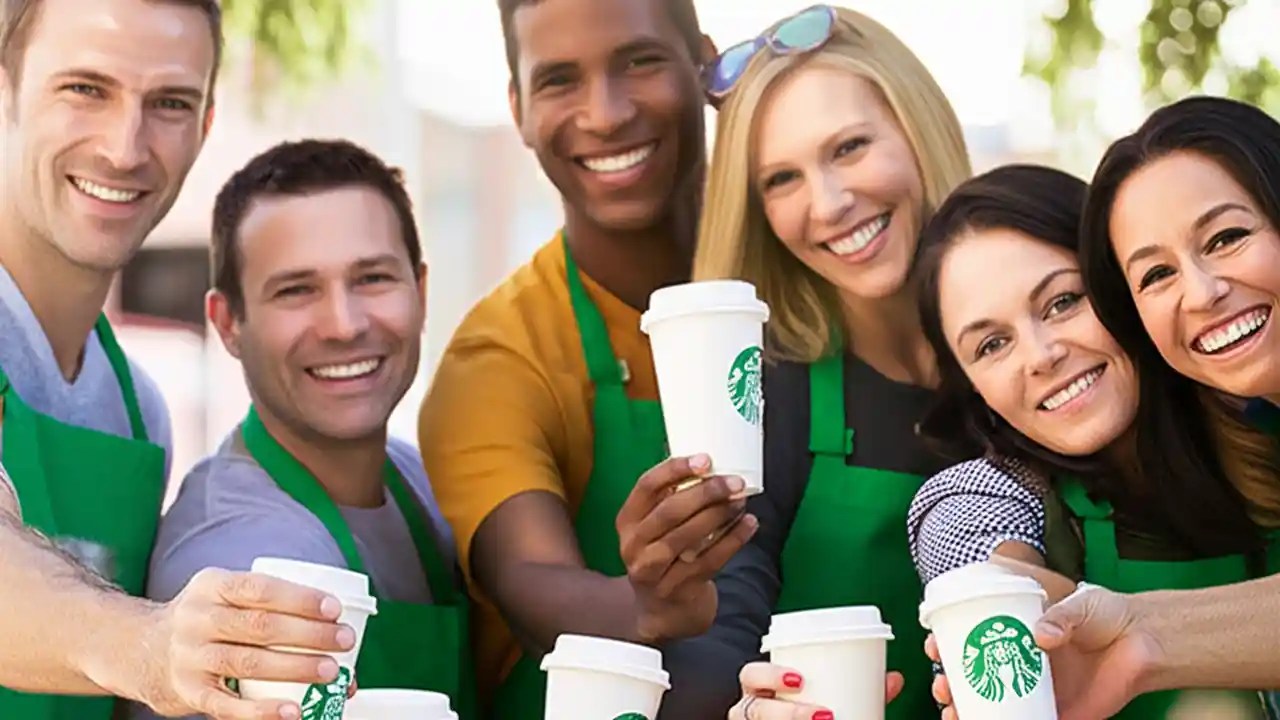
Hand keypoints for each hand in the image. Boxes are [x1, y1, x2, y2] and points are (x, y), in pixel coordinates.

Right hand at [135, 568, 354, 719]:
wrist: (143, 650)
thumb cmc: (209, 621)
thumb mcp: (226, 598)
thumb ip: (270, 608)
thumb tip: (338, 633)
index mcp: (213, 586)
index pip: (260, 588)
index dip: (299, 598)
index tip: (334, 608)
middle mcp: (196, 618)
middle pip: (260, 626)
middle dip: (309, 634)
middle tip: (344, 641)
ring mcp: (189, 657)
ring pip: (247, 663)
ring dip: (294, 668)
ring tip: (331, 672)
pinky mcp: (187, 692)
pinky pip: (226, 705)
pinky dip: (261, 711)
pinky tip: (292, 711)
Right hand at [617, 454, 756, 642]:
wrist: (660, 611)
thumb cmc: (663, 555)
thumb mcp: (654, 528)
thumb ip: (671, 499)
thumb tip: (706, 462)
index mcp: (627, 521)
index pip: (646, 487)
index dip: (674, 470)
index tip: (705, 459)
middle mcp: (634, 546)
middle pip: (670, 512)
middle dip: (706, 493)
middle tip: (733, 482)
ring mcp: (654, 571)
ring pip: (689, 537)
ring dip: (720, 515)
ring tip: (741, 501)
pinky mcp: (678, 589)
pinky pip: (710, 560)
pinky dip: (733, 540)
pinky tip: (749, 525)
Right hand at [729, 662, 903, 718]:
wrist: (798, 719)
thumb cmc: (803, 708)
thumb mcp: (825, 697)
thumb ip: (858, 691)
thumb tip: (894, 679)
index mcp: (759, 689)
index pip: (751, 674)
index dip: (769, 675)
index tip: (800, 680)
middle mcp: (750, 711)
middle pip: (755, 710)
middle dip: (786, 712)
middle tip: (824, 714)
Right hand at [929, 558, 1155, 719]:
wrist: (1146, 639)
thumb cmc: (1106, 613)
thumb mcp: (1080, 603)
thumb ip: (1061, 615)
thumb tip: (1041, 635)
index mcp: (1015, 633)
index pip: (971, 638)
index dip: (946, 643)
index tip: (933, 644)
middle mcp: (1020, 662)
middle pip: (973, 676)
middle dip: (949, 683)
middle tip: (942, 684)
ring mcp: (1037, 690)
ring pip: (993, 705)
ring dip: (969, 710)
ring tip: (954, 713)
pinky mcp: (1061, 713)